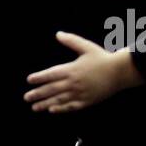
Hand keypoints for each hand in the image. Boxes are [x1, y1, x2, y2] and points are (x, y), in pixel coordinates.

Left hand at [24, 32, 139, 112]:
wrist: (119, 72)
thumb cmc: (102, 58)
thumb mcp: (86, 47)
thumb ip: (71, 40)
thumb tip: (57, 34)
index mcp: (71, 69)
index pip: (51, 74)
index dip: (39, 77)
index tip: (29, 80)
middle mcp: (73, 83)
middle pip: (51, 89)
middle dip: (37, 93)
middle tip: (26, 97)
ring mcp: (80, 93)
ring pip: (59, 100)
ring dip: (45, 104)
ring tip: (34, 107)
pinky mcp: (87, 101)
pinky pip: (71, 107)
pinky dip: (61, 110)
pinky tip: (52, 111)